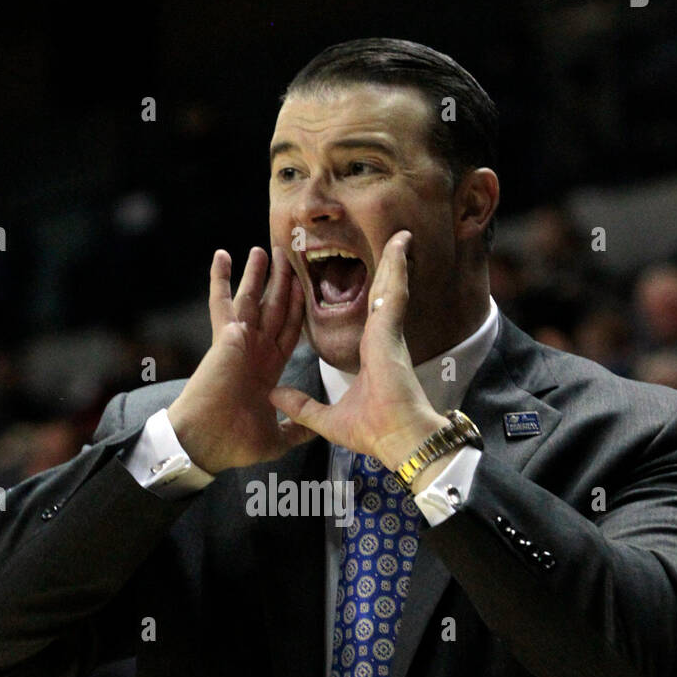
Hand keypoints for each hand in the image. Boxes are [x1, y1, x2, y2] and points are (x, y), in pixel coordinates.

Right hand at [167, 245, 316, 472]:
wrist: (207, 443)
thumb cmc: (234, 443)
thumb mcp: (277, 438)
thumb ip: (295, 429)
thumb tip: (314, 431)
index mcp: (268, 370)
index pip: (288, 331)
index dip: (297, 309)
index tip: (305, 288)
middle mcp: (255, 351)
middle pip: (274, 308)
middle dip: (282, 283)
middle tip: (289, 258)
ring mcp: (240, 342)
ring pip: (252, 299)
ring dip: (258, 273)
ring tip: (266, 249)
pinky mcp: (225, 337)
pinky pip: (221, 302)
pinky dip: (220, 278)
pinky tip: (222, 255)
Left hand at [268, 231, 446, 469]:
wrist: (397, 440)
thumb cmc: (374, 433)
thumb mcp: (325, 419)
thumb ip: (301, 406)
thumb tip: (276, 395)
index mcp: (369, 355)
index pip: (364, 317)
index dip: (363, 297)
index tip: (361, 280)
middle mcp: (380, 340)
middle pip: (379, 296)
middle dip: (384, 271)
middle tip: (391, 244)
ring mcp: (386, 333)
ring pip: (389, 287)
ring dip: (394, 261)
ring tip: (400, 235)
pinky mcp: (389, 330)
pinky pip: (393, 290)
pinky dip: (396, 267)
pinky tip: (400, 245)